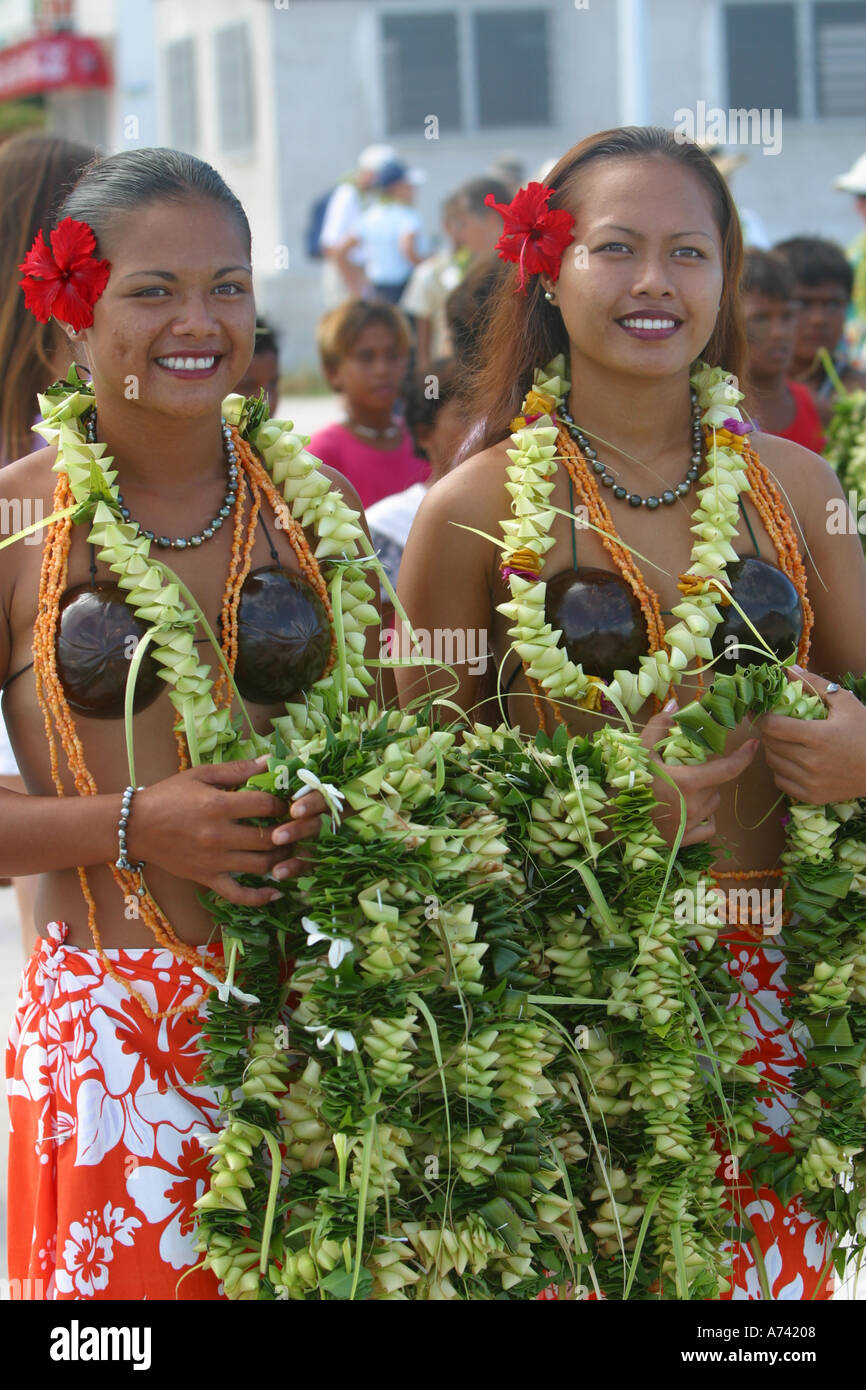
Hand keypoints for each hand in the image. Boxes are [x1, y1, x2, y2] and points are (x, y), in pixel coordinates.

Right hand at [130, 757, 326, 907]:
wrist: (134, 827)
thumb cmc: (168, 796)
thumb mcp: (201, 775)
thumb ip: (237, 769)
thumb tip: (270, 760)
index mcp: (217, 806)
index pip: (265, 806)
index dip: (283, 804)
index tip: (287, 803)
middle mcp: (219, 836)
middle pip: (268, 839)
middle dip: (288, 834)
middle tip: (296, 829)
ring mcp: (214, 861)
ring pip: (260, 866)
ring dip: (281, 860)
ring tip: (289, 851)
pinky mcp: (207, 879)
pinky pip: (238, 894)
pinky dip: (260, 897)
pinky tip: (277, 892)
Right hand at [642, 699, 758, 846]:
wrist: (614, 824)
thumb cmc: (628, 785)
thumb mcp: (640, 752)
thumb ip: (658, 726)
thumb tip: (674, 705)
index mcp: (689, 782)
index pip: (729, 768)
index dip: (745, 756)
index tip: (753, 744)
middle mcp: (695, 805)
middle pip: (718, 784)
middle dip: (710, 773)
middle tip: (691, 767)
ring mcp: (691, 824)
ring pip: (714, 804)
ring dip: (708, 794)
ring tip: (688, 788)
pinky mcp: (685, 840)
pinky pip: (708, 827)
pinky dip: (707, 818)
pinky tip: (694, 811)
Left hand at [758, 666, 865, 803]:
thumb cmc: (865, 732)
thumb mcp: (845, 703)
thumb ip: (816, 684)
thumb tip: (789, 668)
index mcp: (818, 736)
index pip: (773, 726)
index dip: (762, 717)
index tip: (760, 712)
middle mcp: (811, 761)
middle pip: (770, 744)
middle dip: (768, 731)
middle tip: (774, 724)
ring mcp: (810, 781)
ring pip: (772, 763)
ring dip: (772, 750)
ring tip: (783, 741)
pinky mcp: (812, 796)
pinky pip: (780, 781)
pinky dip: (780, 770)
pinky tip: (791, 760)